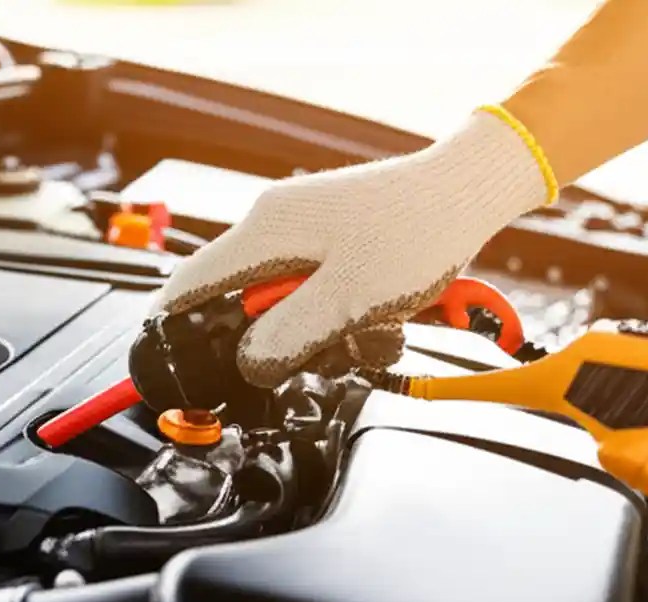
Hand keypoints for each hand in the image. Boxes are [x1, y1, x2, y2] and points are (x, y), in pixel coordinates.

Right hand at [154, 109, 549, 387]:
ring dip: (327, 332)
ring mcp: (308, 231)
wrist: (471, 189)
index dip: (176, 327)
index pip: (191, 283)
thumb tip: (250, 363)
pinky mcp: (337, 240)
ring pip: (290, 304)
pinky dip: (349, 314)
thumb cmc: (417, 231)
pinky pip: (322, 292)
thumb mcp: (349, 300)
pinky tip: (385, 314)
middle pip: (247, 304)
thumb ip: (289, 336)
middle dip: (286, 340)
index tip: (175, 364)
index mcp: (265, 231)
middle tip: (330, 348)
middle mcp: (277, 225)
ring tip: (375, 327)